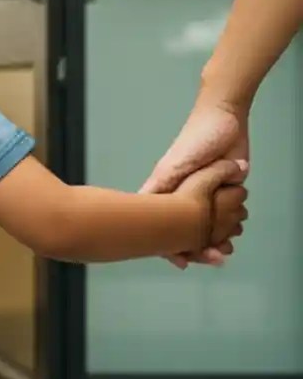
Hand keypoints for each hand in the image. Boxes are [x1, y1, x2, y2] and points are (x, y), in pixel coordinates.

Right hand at [142, 98, 249, 266]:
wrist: (226, 118)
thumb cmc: (197, 136)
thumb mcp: (176, 162)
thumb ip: (162, 183)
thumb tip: (145, 205)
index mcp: (167, 188)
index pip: (160, 221)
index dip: (166, 244)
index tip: (178, 261)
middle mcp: (183, 194)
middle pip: (184, 230)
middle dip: (196, 248)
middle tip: (210, 259)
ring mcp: (204, 194)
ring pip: (206, 226)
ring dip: (214, 241)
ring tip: (223, 254)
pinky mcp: (224, 190)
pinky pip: (226, 216)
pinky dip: (229, 229)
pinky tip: (234, 238)